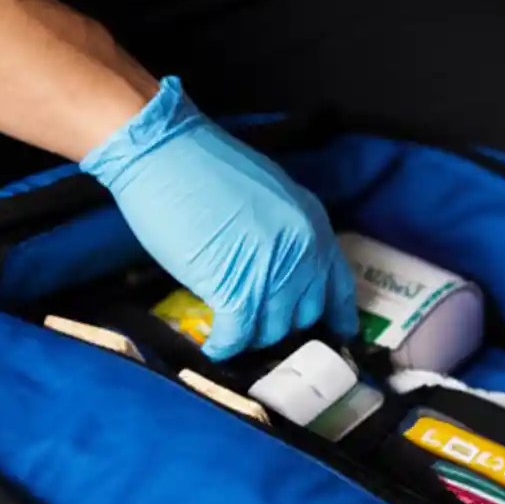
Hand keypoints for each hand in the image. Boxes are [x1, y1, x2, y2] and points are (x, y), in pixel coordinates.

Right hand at [81, 77, 358, 359]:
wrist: (165, 153)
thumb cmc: (204, 166)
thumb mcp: (268, 196)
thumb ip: (285, 234)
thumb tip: (277, 268)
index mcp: (313, 225)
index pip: (339, 287)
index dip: (336, 317)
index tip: (332, 337)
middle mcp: (302, 253)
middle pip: (304, 314)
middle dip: (281, 326)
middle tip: (256, 328)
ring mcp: (272, 274)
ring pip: (272, 331)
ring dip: (250, 338)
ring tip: (230, 334)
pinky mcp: (234, 291)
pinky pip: (238, 336)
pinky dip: (224, 348)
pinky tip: (213, 349)